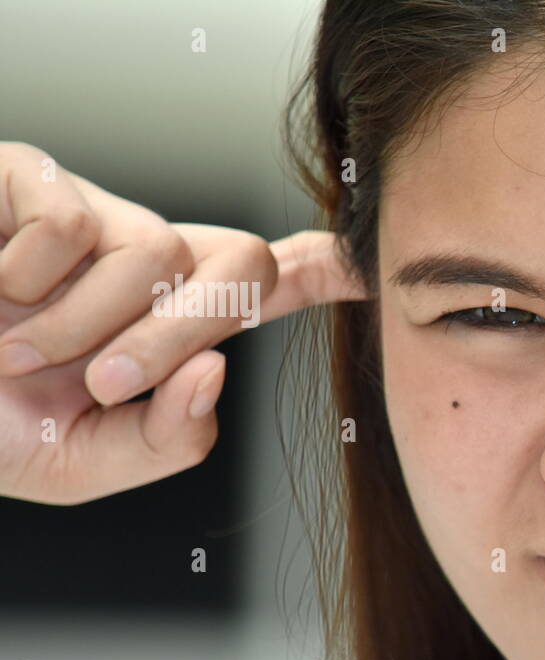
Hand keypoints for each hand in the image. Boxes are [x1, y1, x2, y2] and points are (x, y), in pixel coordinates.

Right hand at [0, 142, 366, 504]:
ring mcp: (99, 216)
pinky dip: (24, 278)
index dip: (328, 268)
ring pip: (160, 252)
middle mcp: (149, 263)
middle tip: (105, 383)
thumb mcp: (85, 461)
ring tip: (16, 350)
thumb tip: (217, 375)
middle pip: (243, 264)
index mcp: (170, 324)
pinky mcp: (37, 179)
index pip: (270, 279)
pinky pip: (73, 222)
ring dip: (83, 325)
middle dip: (187, 332)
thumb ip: (168, 439)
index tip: (374, 263)